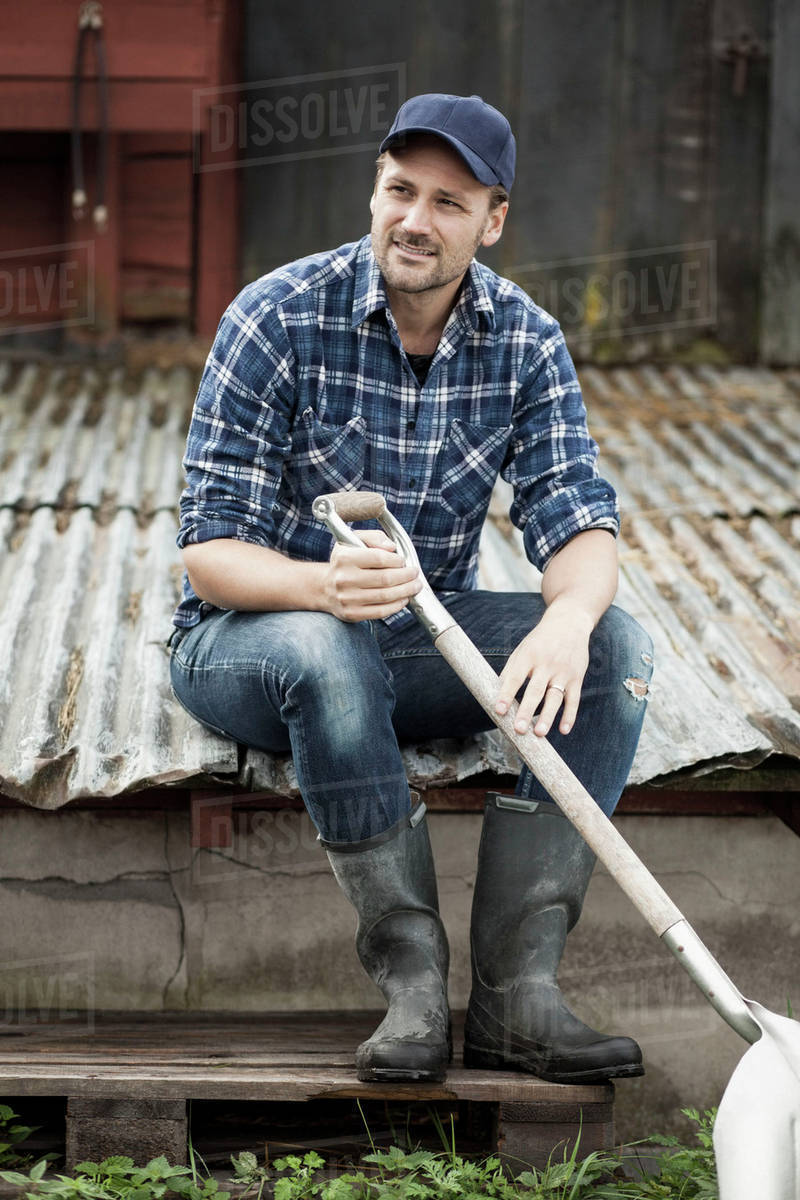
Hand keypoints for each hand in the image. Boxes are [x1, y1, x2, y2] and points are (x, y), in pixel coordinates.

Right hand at [324, 530, 421, 621]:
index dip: (397, 560)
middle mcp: (344, 579)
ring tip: (414, 586)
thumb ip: (374, 537)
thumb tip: (392, 548)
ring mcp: (347, 598)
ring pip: (385, 596)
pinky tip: (403, 599)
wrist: (325, 587)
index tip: (403, 561)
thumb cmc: (345, 562)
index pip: (379, 558)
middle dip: (406, 576)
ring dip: (406, 591)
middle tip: (415, 574)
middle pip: (385, 579)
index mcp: (345, 558)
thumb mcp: (354, 541)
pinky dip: (396, 606)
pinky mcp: (352, 613)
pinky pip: (380, 611)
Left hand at [494, 599, 593, 736]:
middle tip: (519, 730)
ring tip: (539, 733)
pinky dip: (570, 715)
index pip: (515, 677)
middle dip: (527, 711)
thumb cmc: (540, 641)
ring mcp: (563, 671)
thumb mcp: (522, 650)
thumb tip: (496, 694)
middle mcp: (546, 664)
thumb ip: (511, 670)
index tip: (499, 710)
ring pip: (555, 697)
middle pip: (535, 691)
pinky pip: (574, 699)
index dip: (506, 694)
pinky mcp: (577, 677)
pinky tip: (564, 729)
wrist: (569, 623)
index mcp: (529, 655)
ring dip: (547, 716)